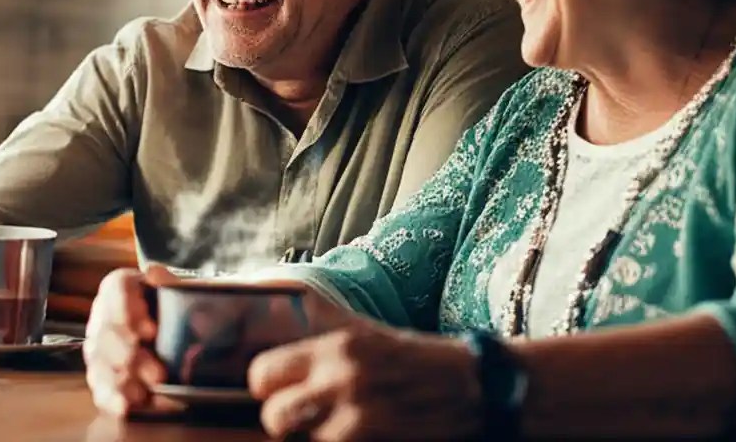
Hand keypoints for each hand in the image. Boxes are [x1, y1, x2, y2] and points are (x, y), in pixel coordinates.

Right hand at [84, 264, 180, 415]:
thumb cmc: (183, 310)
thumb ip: (172, 284)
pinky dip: (112, 399)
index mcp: (123, 287)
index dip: (129, 309)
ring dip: (123, 380)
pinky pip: (100, 387)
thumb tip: (155, 275)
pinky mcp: (102, 376)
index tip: (151, 331)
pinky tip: (125, 407)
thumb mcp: (185, 292)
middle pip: (106, 330)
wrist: (185, 338)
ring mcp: (99, 347)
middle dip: (130, 355)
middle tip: (158, 372)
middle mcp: (105, 314)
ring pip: (100, 361)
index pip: (116, 288)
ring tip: (145, 394)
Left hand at [249, 323, 481, 440]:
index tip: (279, 389)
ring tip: (336, 424)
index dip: (267, 386)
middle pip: (273, 416)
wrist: (473, 388)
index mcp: (337, 349)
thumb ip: (319, 331)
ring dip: (312, 435)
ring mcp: (357, 423)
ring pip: (299, 440)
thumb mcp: (365, 334)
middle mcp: (342, 384)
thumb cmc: (414, 360)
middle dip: (284, 418)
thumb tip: (270, 306)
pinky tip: (357, 434)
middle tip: (302, 415)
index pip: (262, 375)